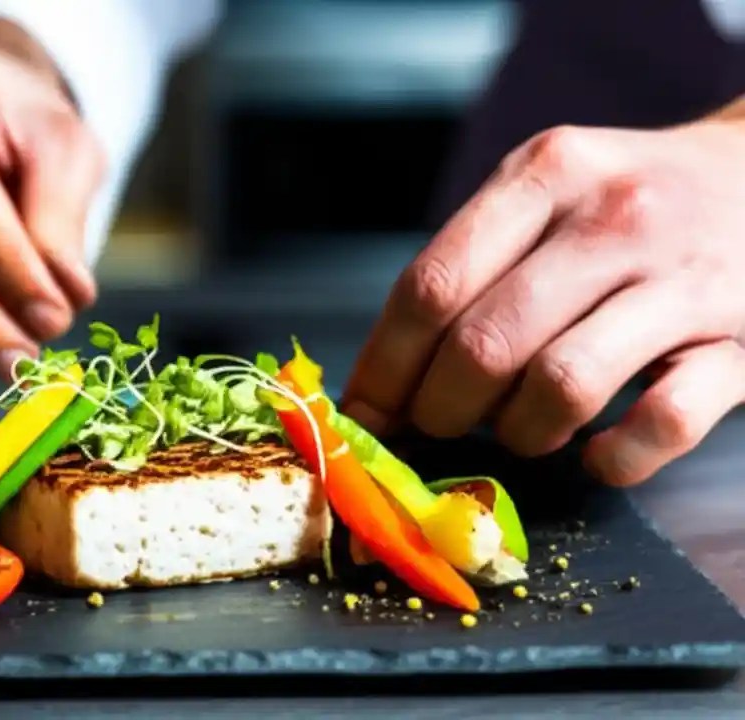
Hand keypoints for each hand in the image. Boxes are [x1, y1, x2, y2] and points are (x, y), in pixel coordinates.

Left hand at [341, 115, 744, 486]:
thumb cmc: (628, 201)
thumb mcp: (543, 193)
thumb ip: (469, 269)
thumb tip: (382, 383)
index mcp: (544, 177)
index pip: (431, 287)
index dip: (382, 366)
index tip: (362, 414)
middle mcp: (613, 220)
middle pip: (483, 345)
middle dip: (440, 409)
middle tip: (439, 425)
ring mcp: (684, 282)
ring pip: (562, 386)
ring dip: (520, 434)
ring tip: (521, 430)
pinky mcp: (741, 345)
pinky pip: (661, 424)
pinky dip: (614, 458)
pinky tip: (597, 453)